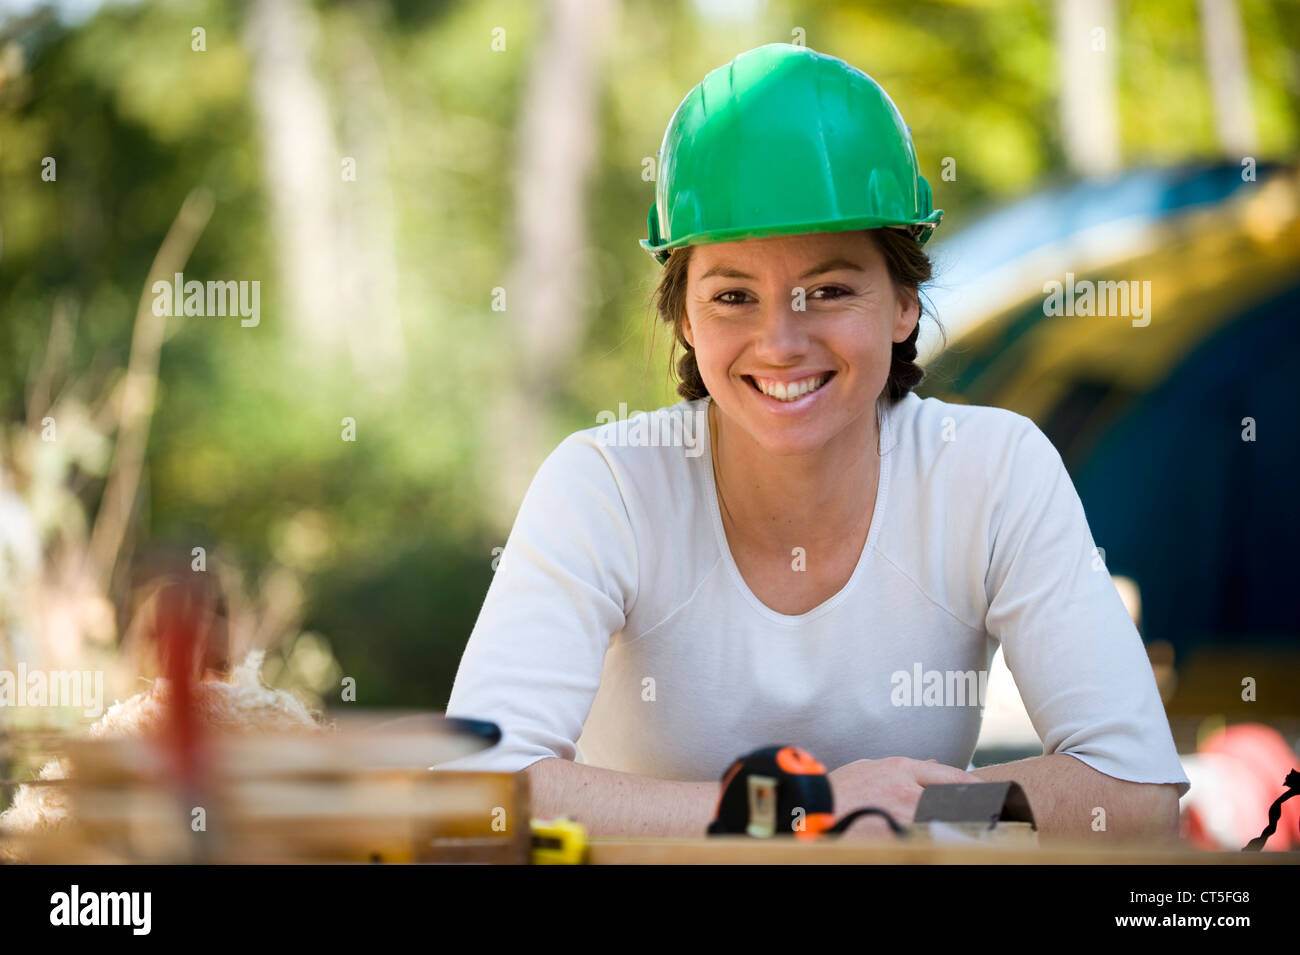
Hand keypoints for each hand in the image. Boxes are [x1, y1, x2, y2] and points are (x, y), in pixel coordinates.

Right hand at [827, 757, 980, 838]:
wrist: (811, 808)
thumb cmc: (837, 789)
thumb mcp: (869, 767)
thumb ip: (902, 768)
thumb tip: (934, 764)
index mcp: (900, 767)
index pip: (951, 776)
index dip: (974, 786)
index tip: (989, 793)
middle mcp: (907, 789)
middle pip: (953, 799)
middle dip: (969, 808)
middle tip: (986, 816)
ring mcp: (902, 814)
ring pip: (941, 820)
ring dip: (949, 824)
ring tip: (963, 831)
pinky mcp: (896, 834)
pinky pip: (922, 836)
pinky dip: (929, 837)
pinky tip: (931, 838)